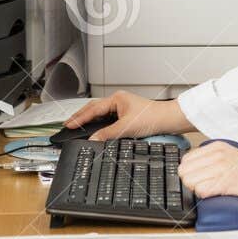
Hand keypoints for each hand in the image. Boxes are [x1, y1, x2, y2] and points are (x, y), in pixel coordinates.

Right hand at [63, 91, 188, 141]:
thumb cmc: (152, 117)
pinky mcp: (127, 115)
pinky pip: (109, 118)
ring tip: (78, 126)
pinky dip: (100, 123)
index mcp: (116, 99)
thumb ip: (107, 134)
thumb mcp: (126, 128)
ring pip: (101, 113)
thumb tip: (93, 139)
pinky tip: (96, 129)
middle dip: (81, 116)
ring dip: (90, 119)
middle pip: (94, 108)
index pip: (93, 109)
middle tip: (68, 123)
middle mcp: (118, 101)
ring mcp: (123, 107)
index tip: (68, 124)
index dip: (79, 118)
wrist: (168, 120)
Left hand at [177, 141, 237, 206]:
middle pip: (185, 172)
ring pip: (191, 182)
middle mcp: (217, 155)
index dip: (189, 172)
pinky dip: (205, 195)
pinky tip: (216, 194)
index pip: (185, 160)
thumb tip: (190, 170)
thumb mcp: (228, 156)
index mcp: (216, 147)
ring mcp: (221, 168)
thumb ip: (210, 159)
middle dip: (191, 182)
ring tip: (212, 189)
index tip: (197, 178)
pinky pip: (202, 190)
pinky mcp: (226, 182)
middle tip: (204, 185)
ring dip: (198, 189)